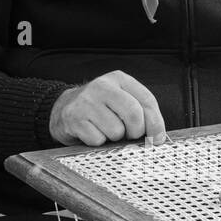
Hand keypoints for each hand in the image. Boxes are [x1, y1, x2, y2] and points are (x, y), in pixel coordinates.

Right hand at [49, 71, 166, 146]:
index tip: (157, 138)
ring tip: (105, 130)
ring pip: (116, 130)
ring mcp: (86, 101)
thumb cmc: (99, 108)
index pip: (146, 100)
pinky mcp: (74, 118)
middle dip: (136, 131)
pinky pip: (97, 139)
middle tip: (128, 134)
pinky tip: (92, 132)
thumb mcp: (120, 101)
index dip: (156, 123)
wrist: (62, 108)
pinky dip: (98, 142)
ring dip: (114, 137)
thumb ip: (141, 113)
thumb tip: (158, 137)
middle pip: (133, 114)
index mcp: (118, 79)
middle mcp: (102, 86)